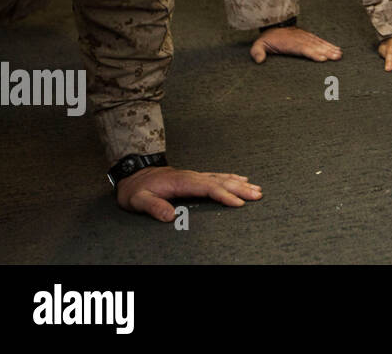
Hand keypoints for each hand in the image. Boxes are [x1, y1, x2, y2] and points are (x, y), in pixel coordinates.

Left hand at [116, 166, 262, 221]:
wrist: (133, 174)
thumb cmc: (136, 189)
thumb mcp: (138, 200)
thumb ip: (154, 207)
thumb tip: (171, 216)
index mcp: (181, 182)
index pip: (208, 188)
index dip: (224, 195)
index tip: (238, 203)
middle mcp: (192, 176)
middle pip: (220, 182)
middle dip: (240, 189)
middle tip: (258, 195)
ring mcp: (195, 176)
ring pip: (222, 178)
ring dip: (240, 183)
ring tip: (257, 189)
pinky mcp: (195, 177)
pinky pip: (218, 176)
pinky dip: (232, 177)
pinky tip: (241, 178)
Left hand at [250, 25, 341, 62]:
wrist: (275, 23)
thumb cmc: (268, 38)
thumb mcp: (259, 44)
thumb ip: (257, 51)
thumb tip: (259, 60)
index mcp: (289, 43)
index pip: (302, 48)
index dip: (312, 53)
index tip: (322, 58)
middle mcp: (300, 39)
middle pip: (314, 46)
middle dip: (326, 52)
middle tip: (336, 57)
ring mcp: (306, 37)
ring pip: (319, 43)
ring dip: (330, 48)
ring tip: (339, 54)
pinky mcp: (310, 37)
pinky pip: (320, 41)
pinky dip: (329, 45)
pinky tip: (337, 49)